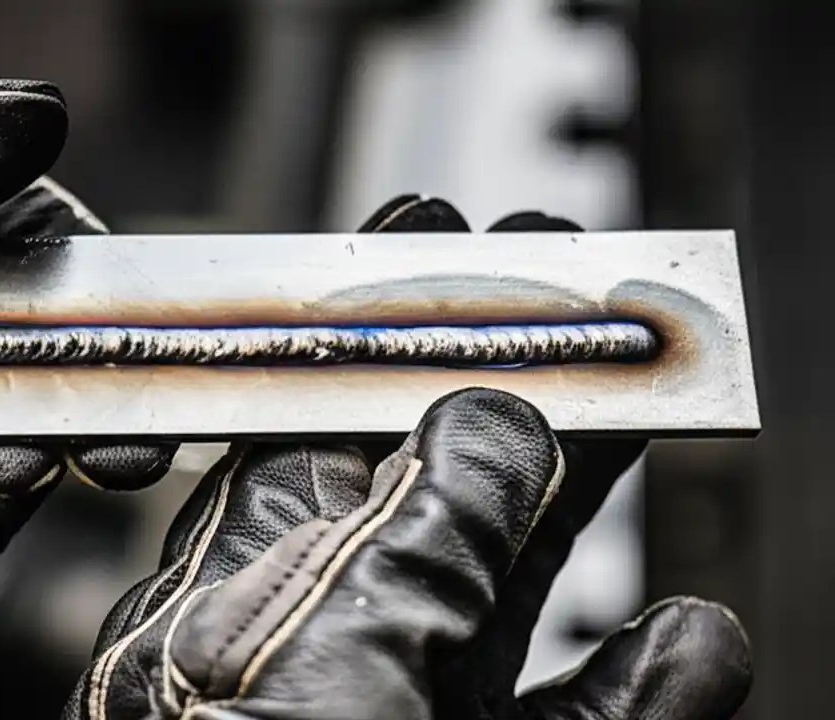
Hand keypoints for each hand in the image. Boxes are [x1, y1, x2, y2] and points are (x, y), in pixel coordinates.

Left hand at [63, 198, 752, 719]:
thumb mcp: (334, 658)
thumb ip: (417, 530)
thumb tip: (485, 412)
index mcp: (237, 590)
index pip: (315, 416)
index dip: (377, 324)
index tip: (438, 235)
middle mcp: (308, 645)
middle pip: (422, 479)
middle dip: (505, 381)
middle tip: (577, 288)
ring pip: (507, 595)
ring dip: (591, 512)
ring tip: (659, 420)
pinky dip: (640, 686)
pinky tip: (695, 642)